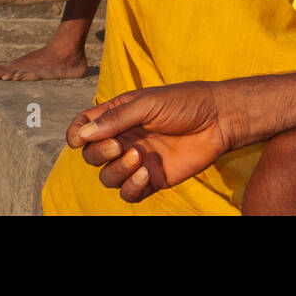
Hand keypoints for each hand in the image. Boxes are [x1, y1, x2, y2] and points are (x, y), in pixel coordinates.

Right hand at [68, 82, 234, 203]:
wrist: (219, 119)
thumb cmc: (186, 102)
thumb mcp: (149, 103)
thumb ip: (116, 119)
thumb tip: (82, 134)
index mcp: (120, 115)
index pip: (85, 126)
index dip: (76, 133)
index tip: (78, 139)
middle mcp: (125, 138)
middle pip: (92, 155)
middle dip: (98, 153)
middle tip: (118, 145)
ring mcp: (138, 160)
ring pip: (107, 177)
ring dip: (116, 171)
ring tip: (138, 156)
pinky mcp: (153, 178)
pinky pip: (129, 193)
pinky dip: (131, 187)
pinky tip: (146, 174)